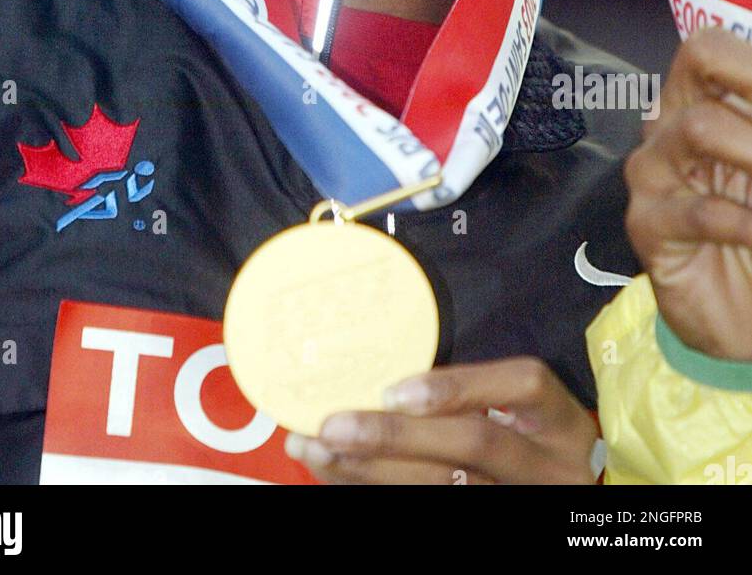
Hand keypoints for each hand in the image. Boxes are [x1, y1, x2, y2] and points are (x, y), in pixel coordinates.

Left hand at [285, 357, 598, 483]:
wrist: (579, 497)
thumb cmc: (536, 436)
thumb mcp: (527, 409)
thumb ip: (477, 391)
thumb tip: (383, 370)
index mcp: (557, 416)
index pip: (522, 385)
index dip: (458, 388)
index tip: (394, 387)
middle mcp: (545, 463)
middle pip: (473, 446)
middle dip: (396, 436)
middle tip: (332, 426)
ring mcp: (520, 498)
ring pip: (443, 488)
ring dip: (369, 470)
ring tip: (315, 450)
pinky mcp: (489, 522)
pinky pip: (426, 509)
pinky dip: (372, 489)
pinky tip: (335, 474)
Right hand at [625, 26, 751, 359]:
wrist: (733, 315)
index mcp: (701, 101)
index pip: (714, 48)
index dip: (751, 62)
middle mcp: (672, 124)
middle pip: (697, 58)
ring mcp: (653, 172)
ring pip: (699, 126)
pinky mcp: (647, 226)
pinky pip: (699, 211)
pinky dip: (747, 221)